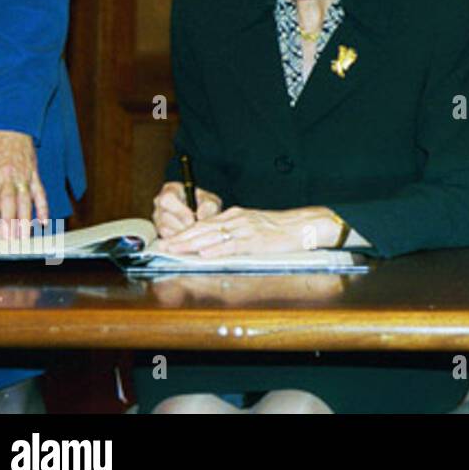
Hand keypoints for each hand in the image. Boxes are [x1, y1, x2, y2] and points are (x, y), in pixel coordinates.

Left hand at [0, 130, 49, 238]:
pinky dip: (43, 208)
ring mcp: (24, 178)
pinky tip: (43, 221)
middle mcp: (8, 179)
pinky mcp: (34, 175)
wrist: (10, 126)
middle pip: (9, 207)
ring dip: (26, 222)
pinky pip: (40, 194)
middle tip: (10, 244)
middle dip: (9, 227)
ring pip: (26, 204)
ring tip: (25, 238)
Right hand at [152, 181, 222, 237]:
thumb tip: (200, 215)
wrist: (204, 218)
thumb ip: (209, 206)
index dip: (179, 211)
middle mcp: (160, 203)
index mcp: (171, 190)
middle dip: (181, 226)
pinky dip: (178, 241)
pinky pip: (165, 238)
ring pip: (163, 229)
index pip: (167, 198)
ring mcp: (157, 218)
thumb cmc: (206, 206)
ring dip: (180, 234)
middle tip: (194, 231)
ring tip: (194, 235)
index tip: (192, 220)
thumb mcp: (212, 202)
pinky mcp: (159, 232)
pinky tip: (189, 240)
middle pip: (164, 216)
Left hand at [153, 206, 340, 257]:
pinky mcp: (256, 241)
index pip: (205, 223)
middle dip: (182, 237)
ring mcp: (246, 229)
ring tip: (176, 249)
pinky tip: (205, 254)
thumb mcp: (253, 226)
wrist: (304, 226)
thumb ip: (234, 233)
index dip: (185, 232)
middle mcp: (238, 219)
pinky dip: (217, 249)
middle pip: (204, 228)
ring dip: (192, 243)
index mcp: (236, 215)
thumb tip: (213, 245)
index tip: (169, 239)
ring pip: (214, 236)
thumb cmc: (280, 229)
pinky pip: (232, 245)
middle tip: (164, 245)